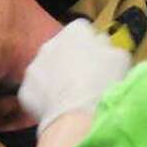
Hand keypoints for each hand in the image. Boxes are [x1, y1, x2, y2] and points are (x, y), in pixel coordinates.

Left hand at [18, 19, 130, 133]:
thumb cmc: (105, 84)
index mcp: (76, 30)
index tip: (98, 61)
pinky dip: (44, 99)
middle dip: (70, 61)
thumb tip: (103, 47)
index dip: (91, 46)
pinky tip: (58, 110)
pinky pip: (36, 92)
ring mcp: (34, 66)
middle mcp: (50, 42)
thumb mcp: (121, 59)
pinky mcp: (24, 89)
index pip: (83, 31)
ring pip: (46, 70)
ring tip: (71, 99)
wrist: (79, 116)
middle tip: (84, 82)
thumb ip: (110, 47)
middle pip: (61, 49)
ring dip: (55, 79)